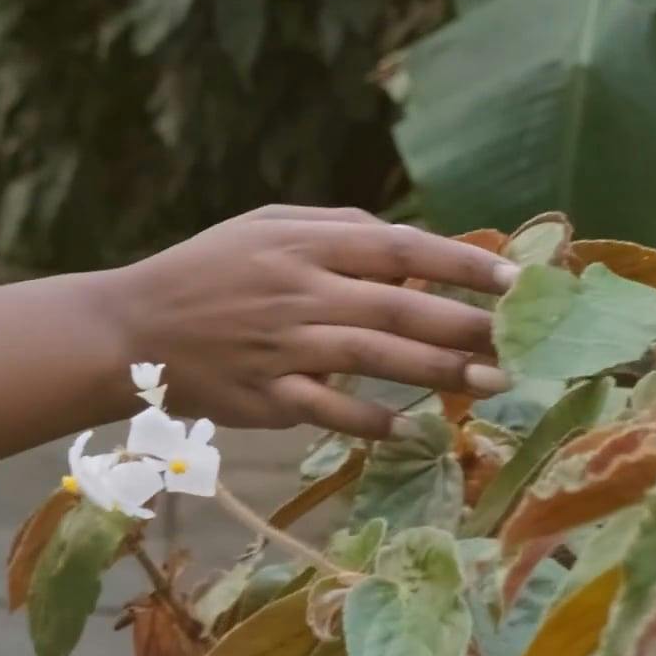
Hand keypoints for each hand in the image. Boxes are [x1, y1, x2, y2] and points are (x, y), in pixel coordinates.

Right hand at [100, 205, 517, 438]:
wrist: (130, 328)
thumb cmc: (206, 271)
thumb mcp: (262, 226)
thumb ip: (336, 227)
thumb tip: (411, 242)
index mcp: (300, 243)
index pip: (398, 248)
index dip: (461, 264)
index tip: (518, 282)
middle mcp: (296, 291)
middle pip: (399, 307)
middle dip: (468, 325)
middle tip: (524, 343)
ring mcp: (282, 346)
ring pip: (375, 358)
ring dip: (440, 372)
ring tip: (494, 383)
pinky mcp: (265, 395)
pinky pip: (330, 411)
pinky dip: (373, 422)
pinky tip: (411, 428)